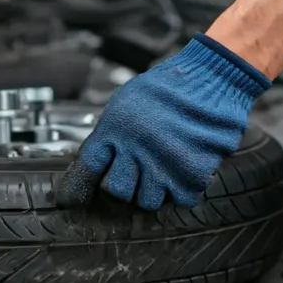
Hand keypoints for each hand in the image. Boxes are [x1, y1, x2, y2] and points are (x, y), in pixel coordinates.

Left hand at [57, 33, 270, 209]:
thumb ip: (110, 134)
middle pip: (116, 193)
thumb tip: (98, 162)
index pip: (86, 169)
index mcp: (115, 129)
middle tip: (133, 177)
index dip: (76, 188)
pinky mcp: (191, 176)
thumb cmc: (168, 88)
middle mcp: (135, 150)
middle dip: (122, 188)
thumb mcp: (126, 102)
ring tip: (161, 171)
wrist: (212, 81)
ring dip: (153, 190)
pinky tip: (181, 172)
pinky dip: (181, 191)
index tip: (70, 201)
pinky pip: (179, 200)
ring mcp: (164, 166)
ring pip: (147, 202)